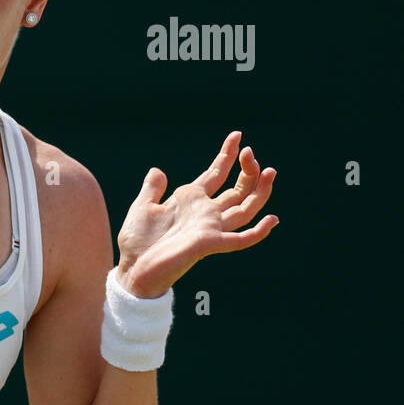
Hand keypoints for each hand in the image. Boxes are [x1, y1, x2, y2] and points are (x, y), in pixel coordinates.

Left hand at [114, 131, 277, 297]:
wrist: (133, 268)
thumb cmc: (137, 242)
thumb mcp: (142, 208)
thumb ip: (152, 189)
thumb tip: (157, 170)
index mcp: (190, 200)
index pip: (215, 174)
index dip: (227, 156)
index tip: (237, 136)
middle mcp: (205, 213)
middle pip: (236, 189)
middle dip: (246, 170)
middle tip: (251, 152)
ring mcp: (210, 228)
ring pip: (244, 209)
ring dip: (258, 191)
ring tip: (268, 171)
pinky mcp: (210, 244)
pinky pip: (241, 239)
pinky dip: (258, 232)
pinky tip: (272, 219)